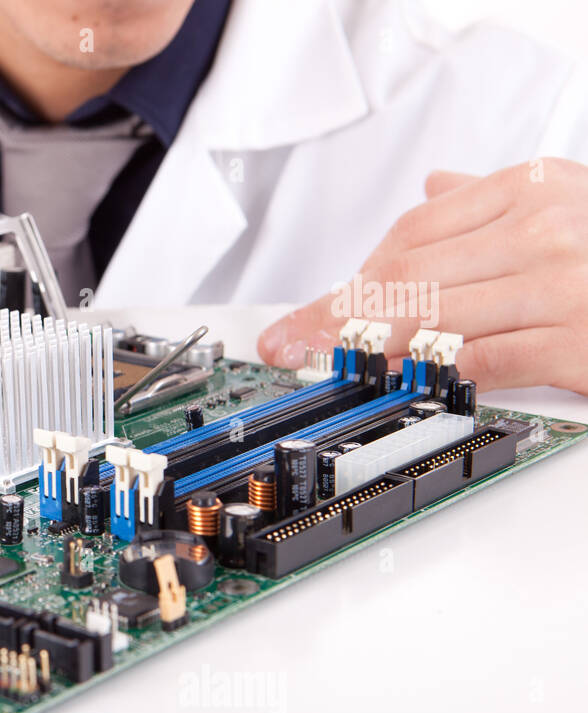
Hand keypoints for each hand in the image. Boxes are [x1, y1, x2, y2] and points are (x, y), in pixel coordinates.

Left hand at [258, 158, 587, 394]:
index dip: (353, 277)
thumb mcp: (571, 202)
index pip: (413, 233)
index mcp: (533, 190)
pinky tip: (402, 384)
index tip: (314, 310)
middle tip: (293, 344)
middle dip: (338, 318)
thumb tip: (435, 188)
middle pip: (408, 277)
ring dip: (371, 350)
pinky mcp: (578, 341)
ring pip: (434, 319)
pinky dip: (434, 375)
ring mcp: (563, 284)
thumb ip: (497, 202)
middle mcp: (544, 228)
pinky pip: (484, 360)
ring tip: (330, 368)